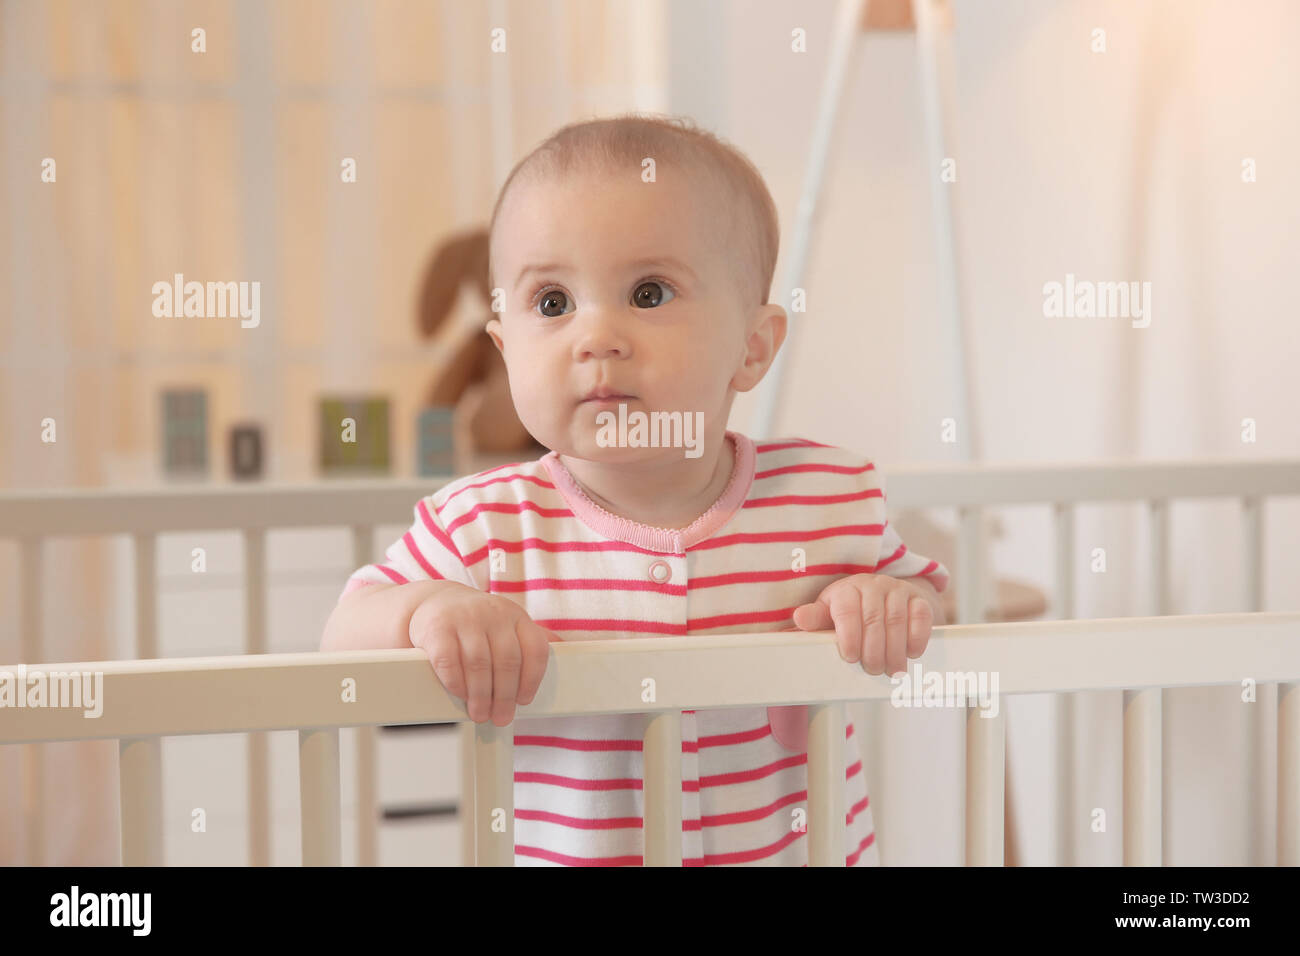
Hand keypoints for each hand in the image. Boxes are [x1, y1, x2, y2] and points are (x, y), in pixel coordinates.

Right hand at [409, 584, 561, 725]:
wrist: (435, 602)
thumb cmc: (475, 621)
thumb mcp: (506, 623)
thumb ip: (528, 639)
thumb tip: (565, 649)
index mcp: (516, 615)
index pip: (535, 648)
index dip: (532, 680)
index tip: (524, 701)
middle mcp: (494, 613)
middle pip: (507, 661)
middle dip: (505, 696)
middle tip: (501, 717)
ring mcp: (465, 618)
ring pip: (479, 664)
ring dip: (481, 696)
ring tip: (480, 713)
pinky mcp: (438, 628)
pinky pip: (450, 662)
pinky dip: (457, 684)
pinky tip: (460, 694)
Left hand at [791, 573, 934, 676]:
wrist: (887, 597)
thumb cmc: (852, 610)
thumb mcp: (830, 613)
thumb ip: (815, 618)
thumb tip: (799, 618)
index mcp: (847, 589)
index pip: (847, 611)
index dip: (849, 636)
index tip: (851, 657)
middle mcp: (873, 585)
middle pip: (873, 619)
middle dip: (873, 650)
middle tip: (873, 670)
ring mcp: (897, 590)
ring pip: (897, 621)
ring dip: (895, 650)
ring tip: (892, 670)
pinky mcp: (919, 599)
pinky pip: (921, 617)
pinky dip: (916, 638)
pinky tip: (911, 653)